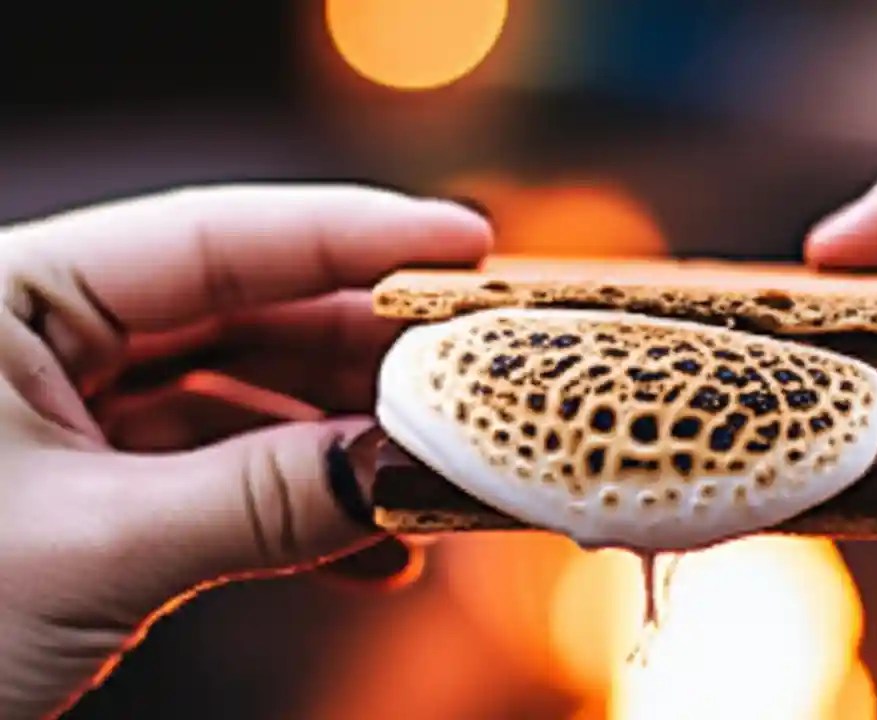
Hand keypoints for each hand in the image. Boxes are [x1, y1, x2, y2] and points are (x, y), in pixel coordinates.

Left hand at [0, 184, 491, 717]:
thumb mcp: (90, 552)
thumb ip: (261, 498)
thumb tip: (410, 466)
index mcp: (10, 298)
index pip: (212, 239)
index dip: (353, 236)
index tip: (467, 245)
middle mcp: (42, 337)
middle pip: (246, 316)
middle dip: (366, 363)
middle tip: (471, 386)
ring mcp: (70, 412)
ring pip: (242, 400)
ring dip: (343, 447)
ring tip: (434, 486)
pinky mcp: (92, 484)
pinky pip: (217, 474)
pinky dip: (296, 509)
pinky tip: (372, 556)